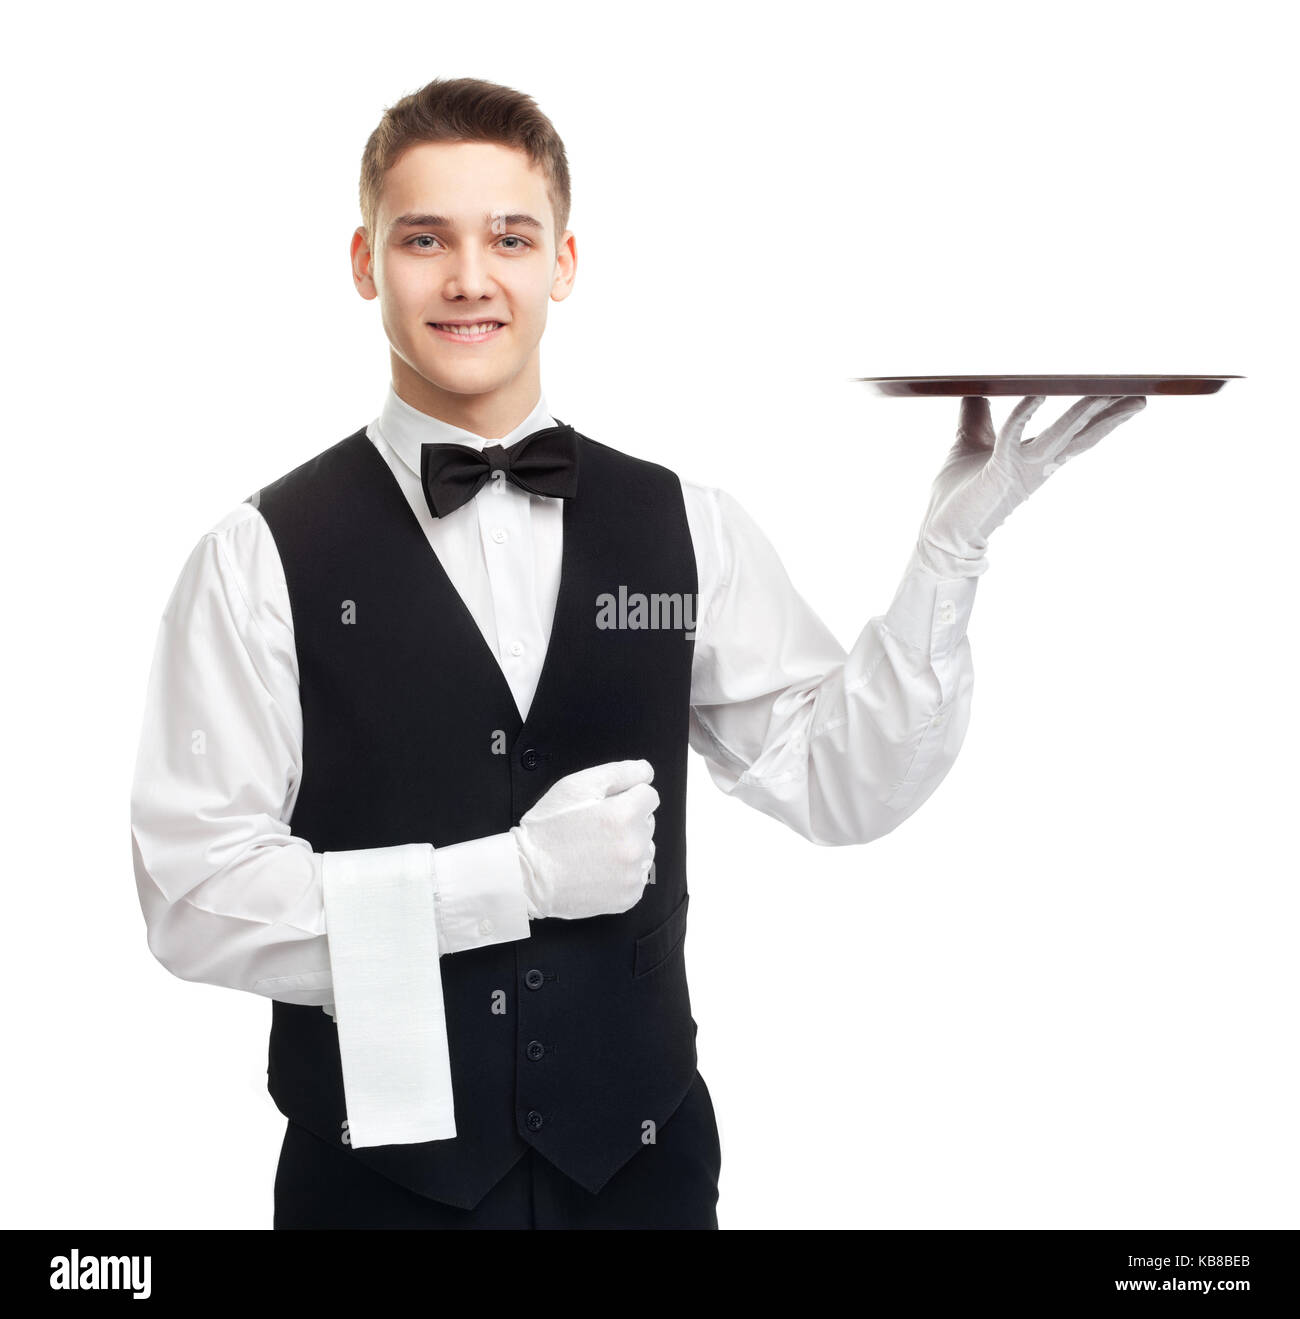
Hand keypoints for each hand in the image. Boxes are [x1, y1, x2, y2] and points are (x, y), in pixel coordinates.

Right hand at [510, 759, 658, 919]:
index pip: (649, 795)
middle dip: (627, 821)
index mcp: (624, 815)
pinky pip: (638, 875)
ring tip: (595, 850)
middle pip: (647, 822)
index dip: (626, 796)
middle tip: (595, 829)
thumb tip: (647, 772)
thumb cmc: (548, 829)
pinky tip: (599, 869)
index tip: (605, 807)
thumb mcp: (576, 785)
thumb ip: (620, 772)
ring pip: (645, 849)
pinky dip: (623, 872)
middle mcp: (634, 846)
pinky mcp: (629, 896)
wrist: (528, 876)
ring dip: (628, 846)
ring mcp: (633, 874)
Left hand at [916, 394, 1147, 577]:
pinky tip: (1037, 397)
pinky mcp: (998, 472)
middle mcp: (1035, 466)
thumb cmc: (956, 492)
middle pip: (1081, 436)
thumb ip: (976, 418)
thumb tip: (974, 390)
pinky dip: (1023, 416)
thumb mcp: (968, 444)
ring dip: (1084, 414)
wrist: (939, 531)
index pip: (1075, 434)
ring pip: (1060, 436)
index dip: (1100, 417)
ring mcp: (1020, 470)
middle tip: (1141, 396)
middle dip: (1110, 416)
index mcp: (1034, 458)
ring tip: (1108, 394)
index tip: (1124, 397)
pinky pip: (1012, 439)